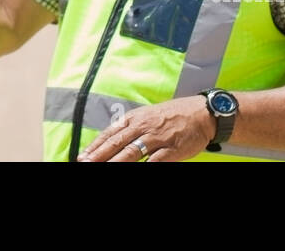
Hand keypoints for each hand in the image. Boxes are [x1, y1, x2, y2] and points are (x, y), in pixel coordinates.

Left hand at [76, 97, 216, 161]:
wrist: (201, 113)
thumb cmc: (173, 115)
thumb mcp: (148, 115)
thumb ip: (131, 127)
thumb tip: (111, 139)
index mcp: (135, 119)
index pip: (110, 133)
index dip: (95, 146)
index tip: (82, 156)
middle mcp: (143, 127)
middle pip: (117, 143)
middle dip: (99, 155)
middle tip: (86, 164)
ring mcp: (157, 138)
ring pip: (132, 152)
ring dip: (116, 162)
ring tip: (103, 169)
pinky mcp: (172, 149)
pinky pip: (155, 161)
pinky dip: (146, 166)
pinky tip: (136, 170)